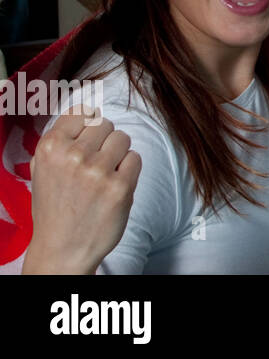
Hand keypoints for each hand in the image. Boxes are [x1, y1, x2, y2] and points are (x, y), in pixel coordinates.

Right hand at [23, 108, 140, 274]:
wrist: (62, 249)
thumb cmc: (55, 207)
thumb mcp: (42, 169)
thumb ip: (61, 139)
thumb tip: (86, 110)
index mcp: (50, 147)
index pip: (82, 112)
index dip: (87, 127)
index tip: (86, 142)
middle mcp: (73, 155)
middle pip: (106, 123)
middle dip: (104, 141)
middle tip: (96, 163)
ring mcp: (98, 171)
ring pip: (123, 138)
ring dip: (118, 154)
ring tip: (104, 175)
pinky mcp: (120, 186)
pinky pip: (136, 158)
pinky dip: (129, 170)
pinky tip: (114, 186)